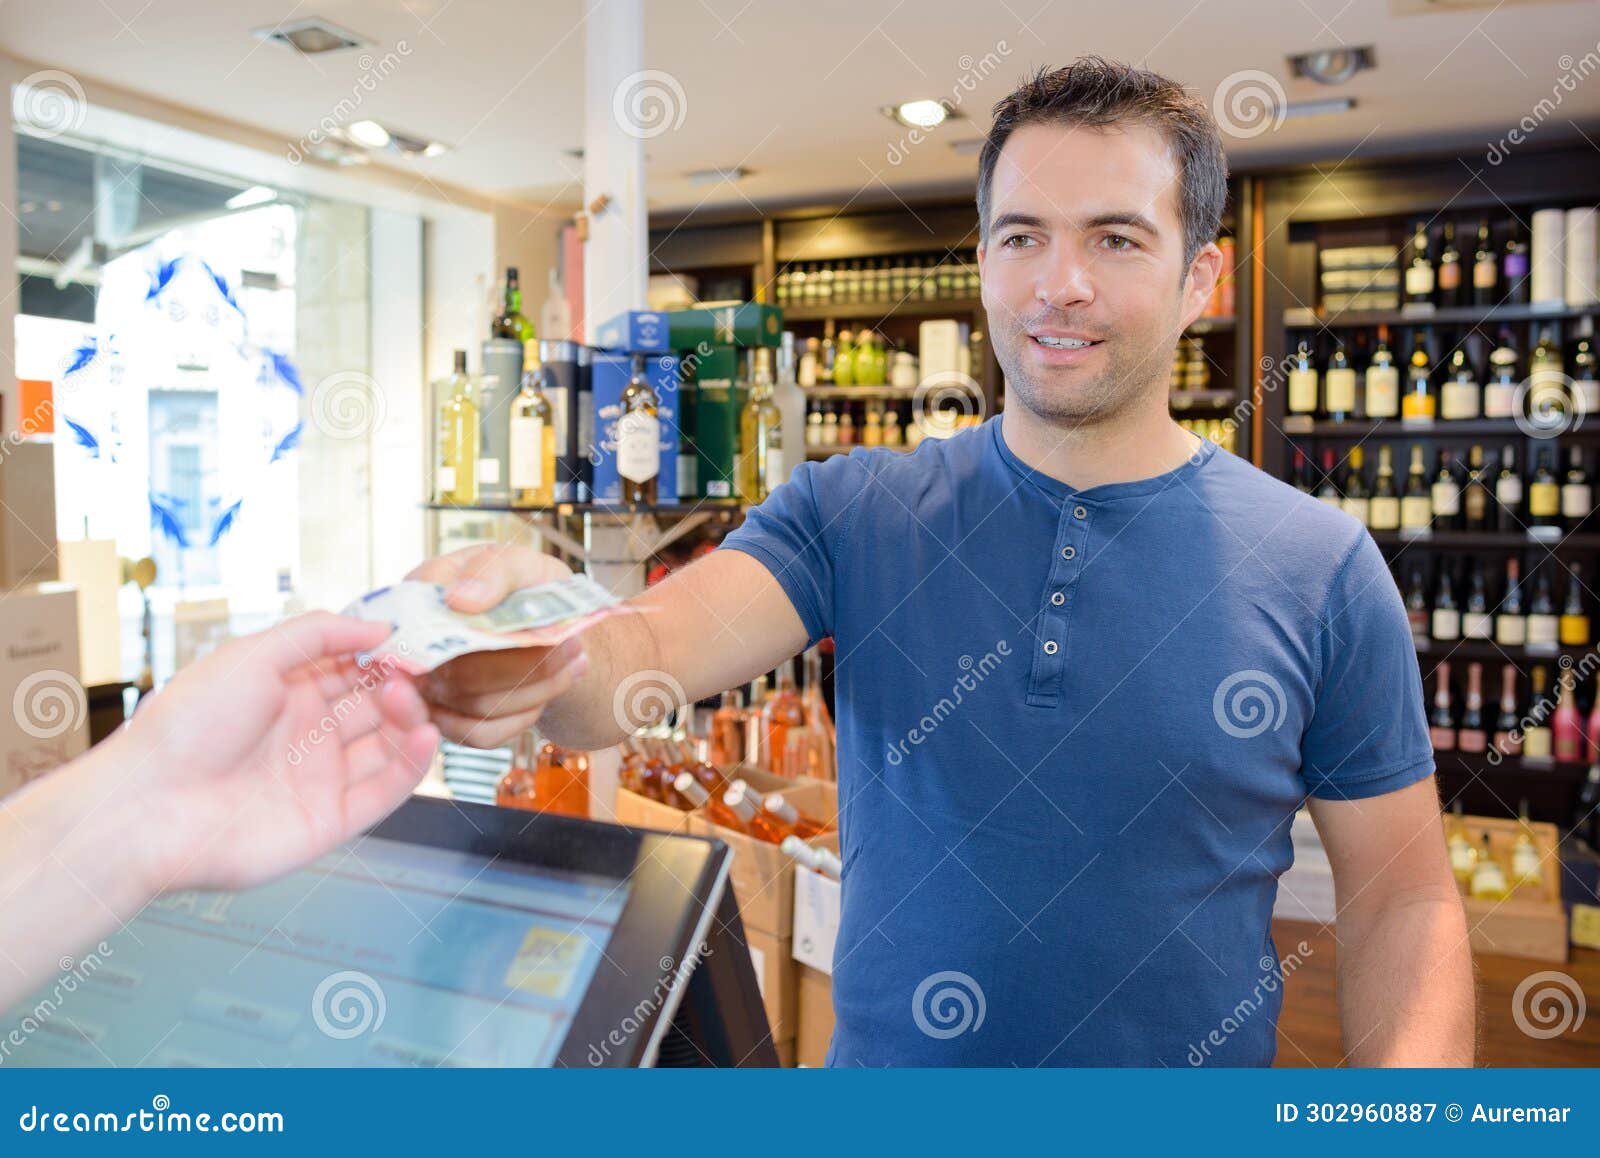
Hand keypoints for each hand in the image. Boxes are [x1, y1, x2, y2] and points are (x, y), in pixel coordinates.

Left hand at [108, 612, 439, 894]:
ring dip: (410, 718)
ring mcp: (322, 778)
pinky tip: (424, 735)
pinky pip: (386, 790)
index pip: (352, 668)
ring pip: (388, 744)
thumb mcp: (252, 656)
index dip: (383, 653)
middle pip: (376, 705)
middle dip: (402, 683)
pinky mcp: (332, 819)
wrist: (151, 807)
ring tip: (412, 698)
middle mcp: (308, 734)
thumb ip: (318, 633)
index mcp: (286, 693)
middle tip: (419, 669)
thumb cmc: (186, 727)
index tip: (412, 640)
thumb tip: (378, 627)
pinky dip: (413, 764)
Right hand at [407, 544, 590, 748]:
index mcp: (421, 599)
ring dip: (535, 688)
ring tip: (574, 660)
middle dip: (524, 665)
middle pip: (457, 674)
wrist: (548, 624)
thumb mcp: (521, 563)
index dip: (466, 639)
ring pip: (477, 707)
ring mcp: (430, 689)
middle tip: (571, 645)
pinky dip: (525, 714)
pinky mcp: (452, 721)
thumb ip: (494, 571)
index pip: (424, 626)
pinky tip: (552, 688)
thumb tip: (461, 598)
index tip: (537, 638)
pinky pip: (483, 733)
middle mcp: (416, 649)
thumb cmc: (525, 588)